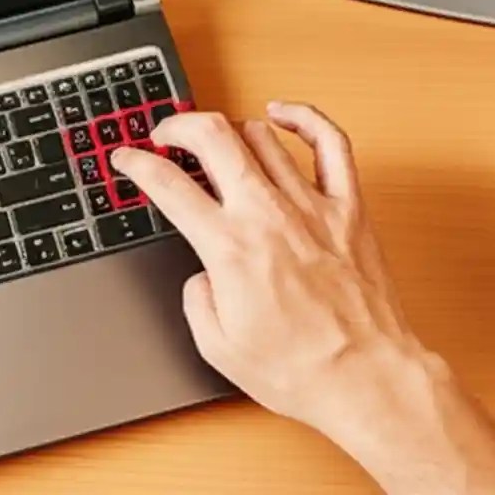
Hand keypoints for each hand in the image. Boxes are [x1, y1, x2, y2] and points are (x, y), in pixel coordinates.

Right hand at [110, 102, 427, 436]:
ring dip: (230, 131)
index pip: (168, 183)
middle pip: (212, 138)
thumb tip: (203, 274)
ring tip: (218, 141)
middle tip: (166, 135)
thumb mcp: (217, 346)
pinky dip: (305, 119)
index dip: (136, 163)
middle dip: (177, 126)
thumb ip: (196, 298)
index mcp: (229, 248)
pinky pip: (331, 144)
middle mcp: (267, 216)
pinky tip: (283, 114)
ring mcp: (311, 206)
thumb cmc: (301, 370)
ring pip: (262, 136)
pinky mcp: (349, 209)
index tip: (127, 158)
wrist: (367, 380)